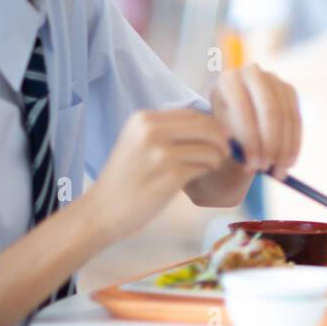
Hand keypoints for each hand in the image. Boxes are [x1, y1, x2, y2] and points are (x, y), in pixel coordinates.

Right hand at [83, 109, 230, 242]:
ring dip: (217, 158)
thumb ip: (166, 131)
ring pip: (210, 148)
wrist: (101, 211)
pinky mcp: (170, 176)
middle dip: (222, 140)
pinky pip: (204, 167)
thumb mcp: (138, 143)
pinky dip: (207, 171)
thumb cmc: (125, 180)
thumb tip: (212, 126)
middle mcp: (151, 131)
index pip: (193, 114)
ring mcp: (161, 154)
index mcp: (143, 119)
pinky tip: (200, 177)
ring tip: (210, 166)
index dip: (212, 125)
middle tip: (224, 153)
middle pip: (206, 127)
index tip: (218, 138)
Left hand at [209, 64, 301, 173]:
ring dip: (285, 148)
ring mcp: (274, 79)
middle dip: (271, 144)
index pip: (244, 111)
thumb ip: (230, 139)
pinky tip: (289, 163)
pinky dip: (294, 144)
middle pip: (271, 111)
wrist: (233, 113)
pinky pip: (297, 120)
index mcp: (229, 80)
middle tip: (267, 169)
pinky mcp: (289, 91)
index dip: (250, 142)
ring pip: (287, 117)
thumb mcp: (219, 130)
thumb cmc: (222, 125)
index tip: (251, 167)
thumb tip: (241, 153)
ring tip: (277, 172)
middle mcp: (253, 73)